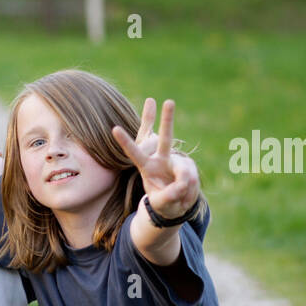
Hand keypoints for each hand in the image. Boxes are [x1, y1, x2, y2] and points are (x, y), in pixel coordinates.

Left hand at [111, 98, 198, 220]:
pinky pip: (191, 178)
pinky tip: (184, 196)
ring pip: (183, 169)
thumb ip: (169, 195)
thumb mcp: (161, 202)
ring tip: (177, 198)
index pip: (134, 153)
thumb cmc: (163, 201)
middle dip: (168, 120)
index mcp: (147, 167)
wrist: (177, 204)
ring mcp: (177, 162)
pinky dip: (189, 191)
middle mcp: (161, 159)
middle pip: (166, 139)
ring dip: (181, 187)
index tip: (114, 127)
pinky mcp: (189, 167)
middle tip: (169, 101)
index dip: (125, 141)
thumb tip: (182, 183)